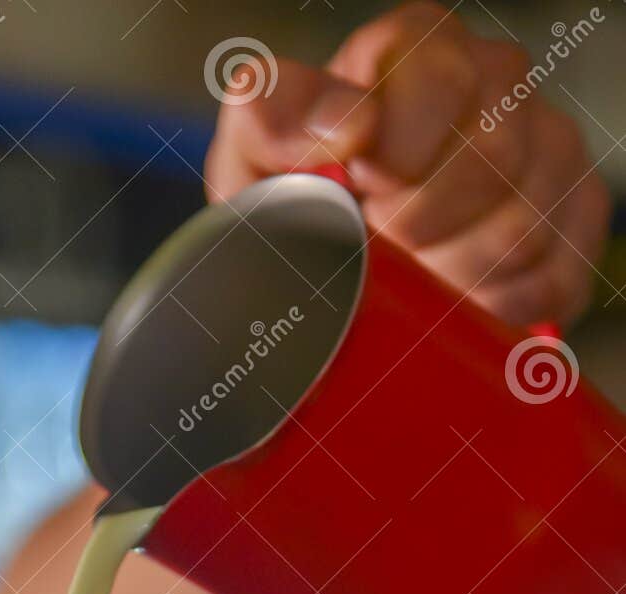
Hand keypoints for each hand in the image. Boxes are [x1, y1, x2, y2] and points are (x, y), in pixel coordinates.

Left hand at [204, 2, 608, 324]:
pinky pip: (555, 275)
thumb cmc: (294, 205)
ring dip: (455, 274)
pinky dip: (498, 307)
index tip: (359, 191)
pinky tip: (456, 303)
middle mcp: (495, 84)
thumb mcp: (252, 160)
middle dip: (422, 225)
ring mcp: (546, 149)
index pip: (441, 81)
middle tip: (382, 247)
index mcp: (419, 52)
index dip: (399, 155)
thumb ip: (272, 117)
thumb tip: (348, 125)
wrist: (330, 268)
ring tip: (412, 279)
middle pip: (494, 157)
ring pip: (526, 224)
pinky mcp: (574, 220)